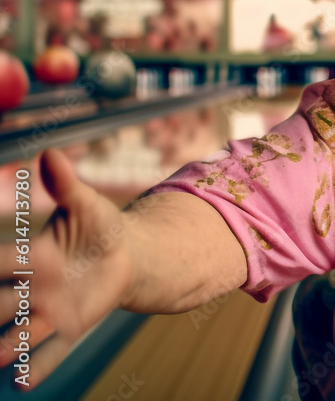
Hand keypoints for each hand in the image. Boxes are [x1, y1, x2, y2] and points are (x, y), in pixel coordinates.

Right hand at [0, 149, 134, 382]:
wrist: (125, 254)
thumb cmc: (97, 227)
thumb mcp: (85, 204)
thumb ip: (66, 184)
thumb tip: (50, 154)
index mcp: (30, 256)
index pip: (2, 262)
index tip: (1, 266)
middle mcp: (31, 288)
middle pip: (1, 303)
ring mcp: (48, 311)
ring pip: (20, 332)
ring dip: (7, 346)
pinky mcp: (70, 326)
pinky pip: (52, 350)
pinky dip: (39, 366)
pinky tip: (22, 386)